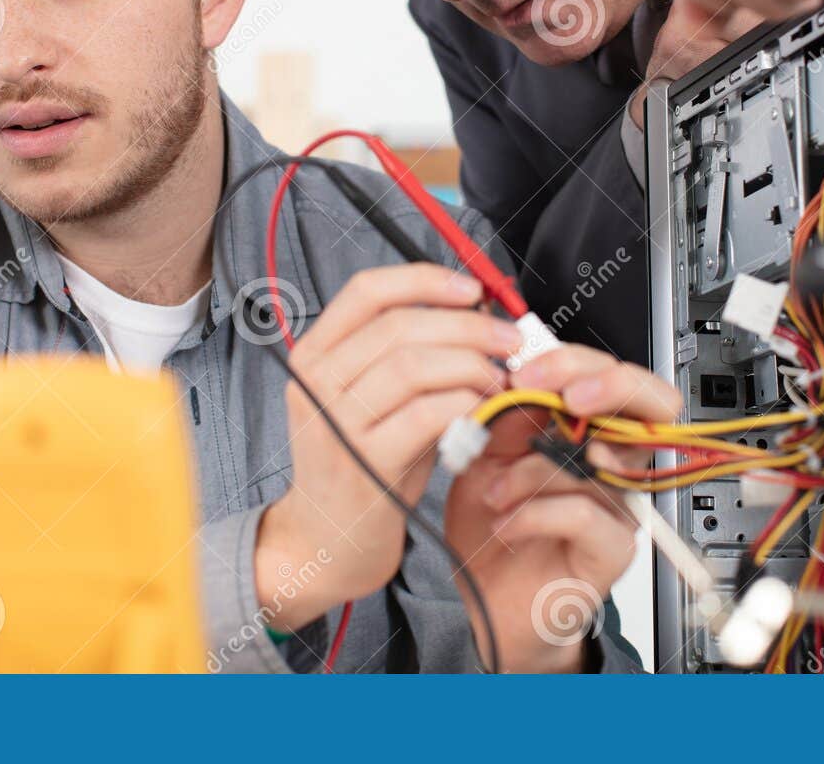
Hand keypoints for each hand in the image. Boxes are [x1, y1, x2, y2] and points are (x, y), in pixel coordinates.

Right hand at [255, 263, 520, 632]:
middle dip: (467, 325)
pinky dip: (466, 404)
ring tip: (499, 379)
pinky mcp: (364, 463)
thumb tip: (480, 312)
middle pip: (399, 325)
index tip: (472, 288)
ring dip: (471, 365)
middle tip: (509, 340)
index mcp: (314, 354)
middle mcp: (315, 382)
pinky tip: (483, 413)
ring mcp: (335, 424)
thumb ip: (413, 355)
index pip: (366, 290)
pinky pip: (427, 414)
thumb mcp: (375, 400)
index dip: (425, 280)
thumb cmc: (365, 463)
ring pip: (413, 365)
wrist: (325, 543)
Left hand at [444, 344, 682, 671]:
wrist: (484, 601)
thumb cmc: (492, 524)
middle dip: (605, 386)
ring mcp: (622, 505)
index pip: (614, 374)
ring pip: (602, 457)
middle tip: (559, 397)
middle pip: (652, 404)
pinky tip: (506, 525)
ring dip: (531, 471)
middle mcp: (615, 462)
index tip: (524, 371)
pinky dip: (533, 513)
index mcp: (587, 429)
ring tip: (492, 492)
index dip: (577, 362)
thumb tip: (512, 371)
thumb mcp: (486, 454)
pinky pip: (585, 512)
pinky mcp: (614, 549)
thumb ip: (505, 413)